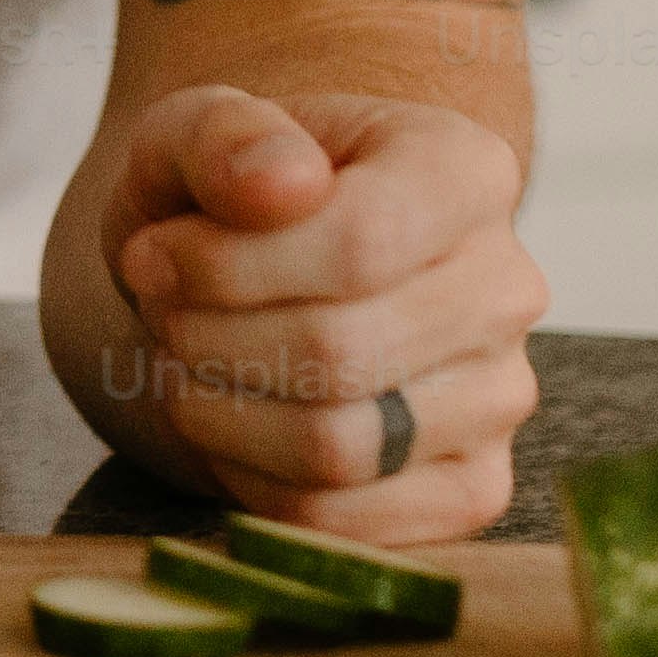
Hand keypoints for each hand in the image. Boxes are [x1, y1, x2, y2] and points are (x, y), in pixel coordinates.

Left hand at [57, 84, 543, 538]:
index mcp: (464, 169)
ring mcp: (502, 395)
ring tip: (187, 359)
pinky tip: (227, 420)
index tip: (149, 256)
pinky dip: (250, 480)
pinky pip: (342, 520)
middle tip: (162, 310)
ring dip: (219, 411)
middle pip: (340, 352)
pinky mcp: (472, 487)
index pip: (360, 242)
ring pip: (339, 448)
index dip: (227, 267)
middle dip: (208, 338)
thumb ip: (224, 136)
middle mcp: (508, 286)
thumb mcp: (191, 136)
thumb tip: (283, 181)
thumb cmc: (226, 199)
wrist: (249, 276)